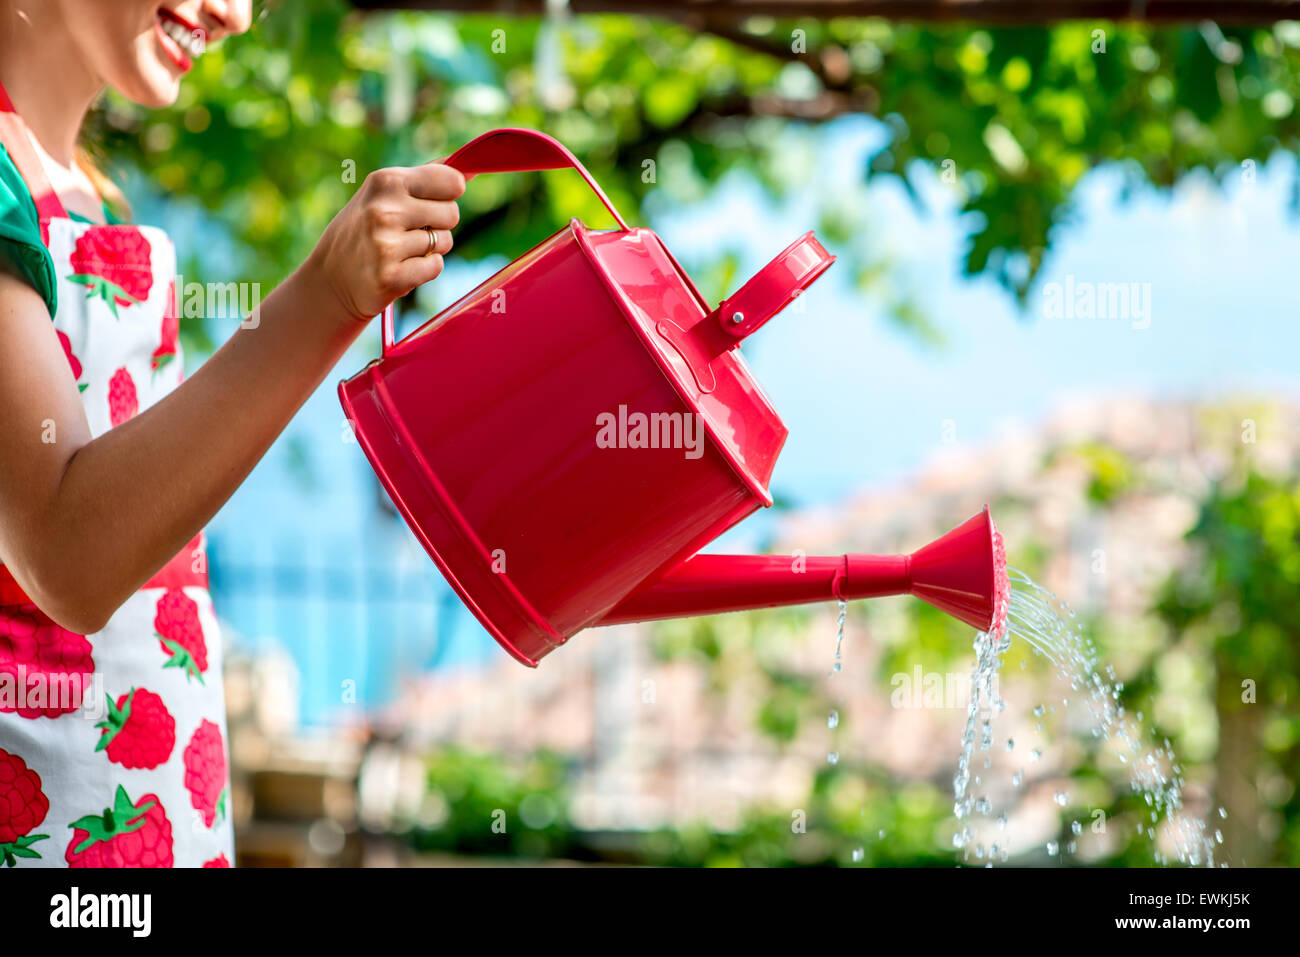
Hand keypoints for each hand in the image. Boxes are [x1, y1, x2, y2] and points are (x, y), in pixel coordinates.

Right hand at [309, 162, 465, 321]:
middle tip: (409, 231)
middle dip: (438, 224)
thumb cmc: (364, 230)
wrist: (330, 279)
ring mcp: (387, 245)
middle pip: (452, 213)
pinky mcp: (392, 276)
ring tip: (400, 250)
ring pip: (445, 241)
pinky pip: (436, 267)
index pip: (451, 181)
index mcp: (386, 181)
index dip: (448, 194)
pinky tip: (401, 267)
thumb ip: (423, 178)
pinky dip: (424, 270)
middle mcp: (385, 210)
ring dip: (430, 249)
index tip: (432, 202)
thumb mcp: (382, 193)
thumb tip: (465, 167)